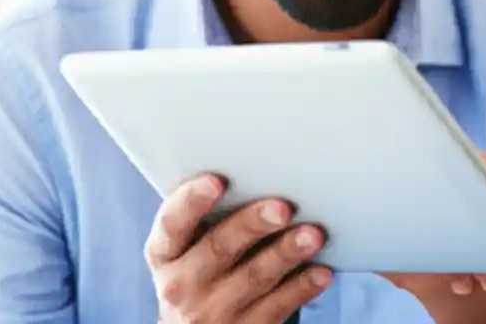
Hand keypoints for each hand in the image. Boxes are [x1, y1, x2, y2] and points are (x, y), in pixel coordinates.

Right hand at [146, 174, 332, 322]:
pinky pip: (277, 308)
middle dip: (252, 224)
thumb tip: (259, 175)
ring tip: (313, 234)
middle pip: (219, 248)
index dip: (191, 201)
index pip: (172, 223)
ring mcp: (211, 312)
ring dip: (286, 253)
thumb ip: (207, 217)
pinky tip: (320, 271)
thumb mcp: (185, 247)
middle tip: (282, 208)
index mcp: (164, 253)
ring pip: (254, 277)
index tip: (215, 181)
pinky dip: (301, 287)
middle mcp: (181, 284)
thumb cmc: (197, 269)